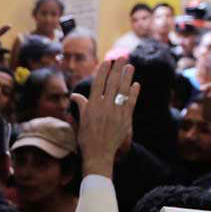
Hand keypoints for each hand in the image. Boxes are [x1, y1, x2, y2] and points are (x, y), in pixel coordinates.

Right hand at [70, 59, 140, 177]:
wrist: (99, 154)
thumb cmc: (87, 137)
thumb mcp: (81, 120)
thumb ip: (81, 105)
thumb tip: (74, 95)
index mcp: (92, 105)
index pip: (98, 83)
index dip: (103, 71)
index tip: (107, 61)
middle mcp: (104, 106)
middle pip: (112, 83)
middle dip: (117, 69)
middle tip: (122, 58)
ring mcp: (116, 112)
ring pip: (122, 90)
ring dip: (127, 77)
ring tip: (130, 66)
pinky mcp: (125, 119)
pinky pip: (130, 103)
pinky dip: (133, 93)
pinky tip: (136, 84)